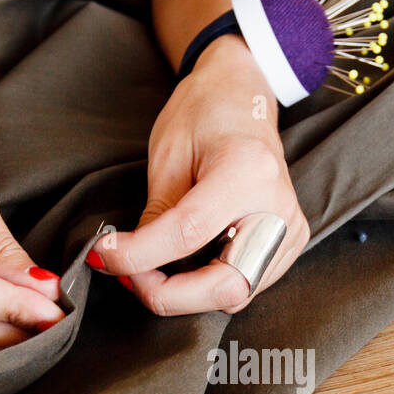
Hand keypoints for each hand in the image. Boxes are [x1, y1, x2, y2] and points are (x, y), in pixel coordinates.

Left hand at [87, 35, 309, 314]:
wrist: (246, 98)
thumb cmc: (205, 114)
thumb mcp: (169, 156)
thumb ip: (155, 216)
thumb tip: (129, 263)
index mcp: (248, 172)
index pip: (189, 234)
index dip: (139, 255)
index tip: (103, 255)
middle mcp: (279, 209)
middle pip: (226, 285)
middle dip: (170, 295)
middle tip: (130, 278)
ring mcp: (290, 231)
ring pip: (236, 294)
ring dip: (186, 293)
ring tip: (152, 268)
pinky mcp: (288, 244)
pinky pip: (245, 284)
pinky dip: (207, 285)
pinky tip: (184, 264)